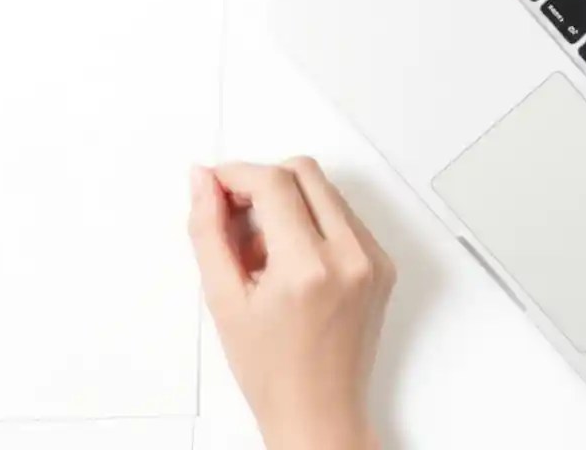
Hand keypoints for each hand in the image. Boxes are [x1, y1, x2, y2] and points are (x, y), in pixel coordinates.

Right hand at [189, 159, 395, 449]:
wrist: (319, 413)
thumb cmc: (272, 372)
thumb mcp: (223, 299)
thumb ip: (208, 231)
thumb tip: (202, 180)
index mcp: (308, 267)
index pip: (272, 182)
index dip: (236, 174)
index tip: (216, 185)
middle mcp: (350, 257)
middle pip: (303, 171)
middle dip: (262, 182)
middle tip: (236, 215)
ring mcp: (373, 260)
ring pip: (325, 190)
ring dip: (288, 201)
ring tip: (263, 251)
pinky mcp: (383, 265)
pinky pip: (344, 216)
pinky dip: (312, 221)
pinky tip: (290, 260)